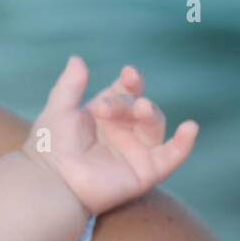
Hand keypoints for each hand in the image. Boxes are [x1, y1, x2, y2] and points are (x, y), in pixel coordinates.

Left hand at [24, 57, 197, 214]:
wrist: (52, 182)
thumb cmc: (49, 146)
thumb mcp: (59, 109)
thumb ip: (71, 85)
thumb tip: (77, 58)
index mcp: (102, 115)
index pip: (124, 91)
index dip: (130, 82)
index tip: (129, 74)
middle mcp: (121, 131)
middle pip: (138, 106)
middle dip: (127, 102)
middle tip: (106, 108)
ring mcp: (134, 151)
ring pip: (154, 125)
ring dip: (151, 113)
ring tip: (140, 108)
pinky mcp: (145, 172)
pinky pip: (172, 156)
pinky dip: (184, 143)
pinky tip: (190, 128)